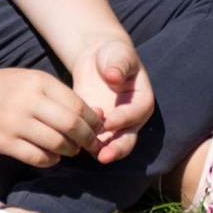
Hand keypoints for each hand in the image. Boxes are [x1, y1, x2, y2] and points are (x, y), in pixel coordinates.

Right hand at [0, 66, 102, 166]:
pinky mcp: (3, 142)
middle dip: (87, 137)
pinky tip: (53, 157)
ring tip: (72, 150)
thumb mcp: (35, 82)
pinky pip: (36, 157)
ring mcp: (14, 122)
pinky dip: (50, 160)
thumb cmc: (9, 88)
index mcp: (39, 82)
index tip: (99, 128)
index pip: (77, 105)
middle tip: (91, 144)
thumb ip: (63, 96)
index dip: (93, 120)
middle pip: (70, 124)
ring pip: (55, 143)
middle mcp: (28, 101)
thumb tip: (96, 115)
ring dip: (70, 150)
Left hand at [71, 37, 154, 162]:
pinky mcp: (96, 130)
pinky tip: (70, 141)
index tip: (106, 122)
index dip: (121, 120)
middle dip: (116, 150)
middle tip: (103, 156)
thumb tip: (113, 76)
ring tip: (82, 149)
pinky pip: (91, 143)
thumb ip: (119, 65)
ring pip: (109, 147)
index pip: (134, 115)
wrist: (97, 60)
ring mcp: (113, 128)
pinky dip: (83, 144)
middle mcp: (130, 120)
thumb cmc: (113, 55)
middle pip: (127, 141)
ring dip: (98, 151)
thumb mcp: (119, 55)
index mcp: (142, 102)